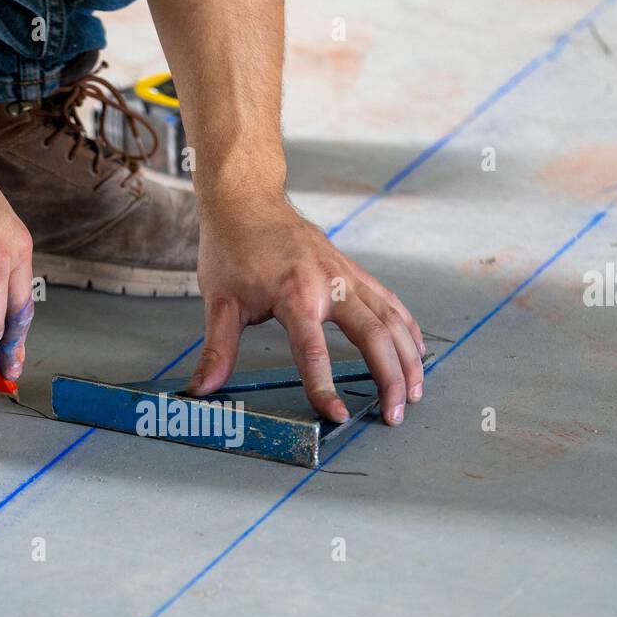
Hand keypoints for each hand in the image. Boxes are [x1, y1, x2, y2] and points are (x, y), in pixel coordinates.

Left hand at [188, 199, 424, 424]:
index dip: (325, 386)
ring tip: (414, 393)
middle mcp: (329, 284)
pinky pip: (390, 301)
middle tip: (393, 416)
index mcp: (294, 295)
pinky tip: (416, 352)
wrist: (247, 200)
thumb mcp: (219, 302)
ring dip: (408, 358)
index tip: (337, 416)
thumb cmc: (231, 249)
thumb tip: (200, 390)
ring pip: (391, 319)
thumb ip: (217, 350)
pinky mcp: (353, 270)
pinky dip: (407, 328)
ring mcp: (346, 275)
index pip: (314, 351)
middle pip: (373, 335)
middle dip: (389, 378)